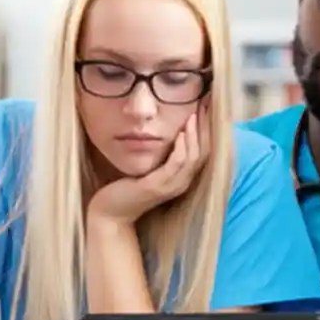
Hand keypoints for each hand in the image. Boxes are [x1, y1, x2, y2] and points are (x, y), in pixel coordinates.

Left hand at [86, 108, 208, 223]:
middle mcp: (181, 183)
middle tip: (205, 107)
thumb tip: (166, 133)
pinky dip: (181, 148)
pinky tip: (181, 133)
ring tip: (194, 115)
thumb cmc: (128, 188)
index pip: (203, 152)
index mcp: (182, 178)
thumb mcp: (150, 169)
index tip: (206, 109)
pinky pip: (176, 164)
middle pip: (204, 153)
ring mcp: (170, 186)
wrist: (112, 212)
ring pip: (193, 158)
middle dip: (205, 129)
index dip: (207, 131)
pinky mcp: (156, 186)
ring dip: (195, 135)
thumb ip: (161, 156)